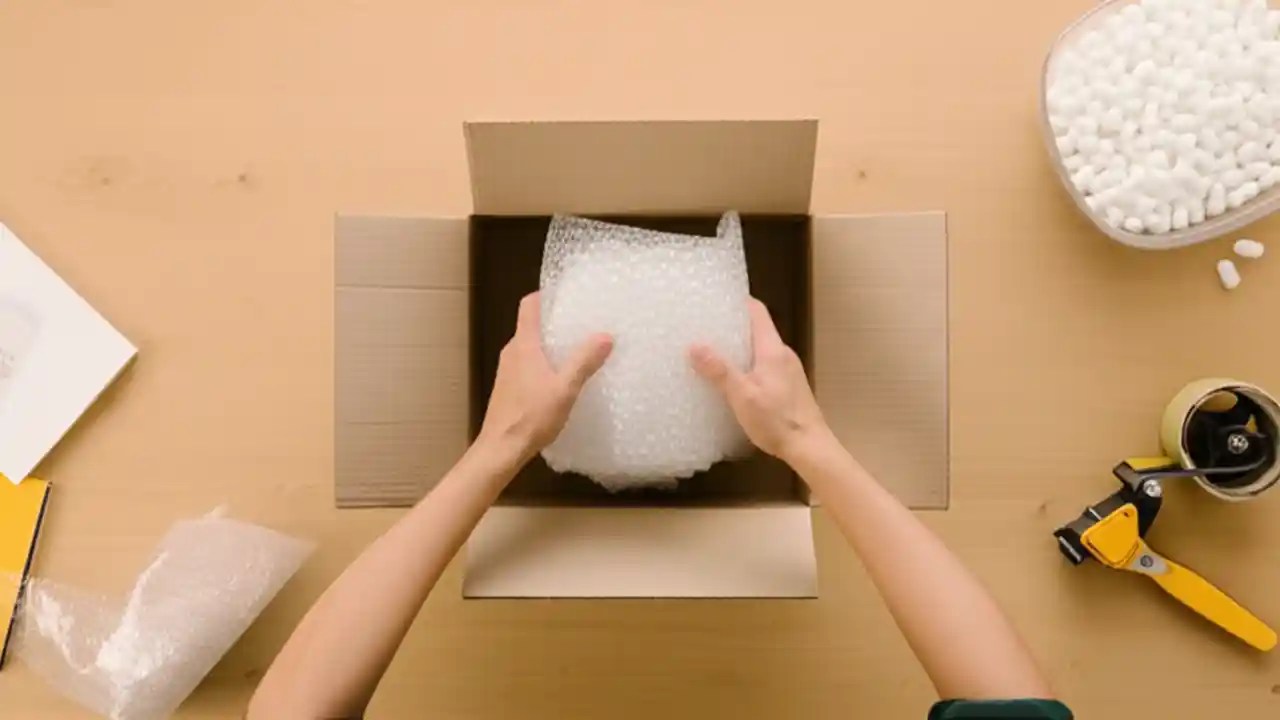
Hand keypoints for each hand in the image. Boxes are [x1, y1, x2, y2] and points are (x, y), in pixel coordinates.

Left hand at [479, 292, 613, 460]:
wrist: (501, 449)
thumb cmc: (531, 416)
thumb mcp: (565, 389)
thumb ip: (584, 361)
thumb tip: (605, 336)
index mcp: (523, 345)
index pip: (529, 306)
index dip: (545, 295)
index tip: (567, 295)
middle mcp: (512, 352)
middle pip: (531, 325)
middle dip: (555, 320)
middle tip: (583, 322)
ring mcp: (508, 370)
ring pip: (531, 346)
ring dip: (551, 344)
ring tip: (578, 348)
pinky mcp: (510, 387)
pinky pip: (528, 363)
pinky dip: (544, 362)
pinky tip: (562, 377)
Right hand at [689, 298, 827, 462]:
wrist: (809, 447)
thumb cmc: (776, 421)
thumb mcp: (742, 396)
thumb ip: (719, 370)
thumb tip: (694, 345)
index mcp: (772, 350)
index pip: (757, 312)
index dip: (738, 301)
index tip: (715, 299)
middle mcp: (783, 354)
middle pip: (758, 328)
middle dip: (733, 325)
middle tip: (705, 326)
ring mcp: (788, 370)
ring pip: (760, 348)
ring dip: (739, 346)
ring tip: (713, 350)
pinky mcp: (788, 385)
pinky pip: (765, 364)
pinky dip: (747, 363)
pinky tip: (732, 377)